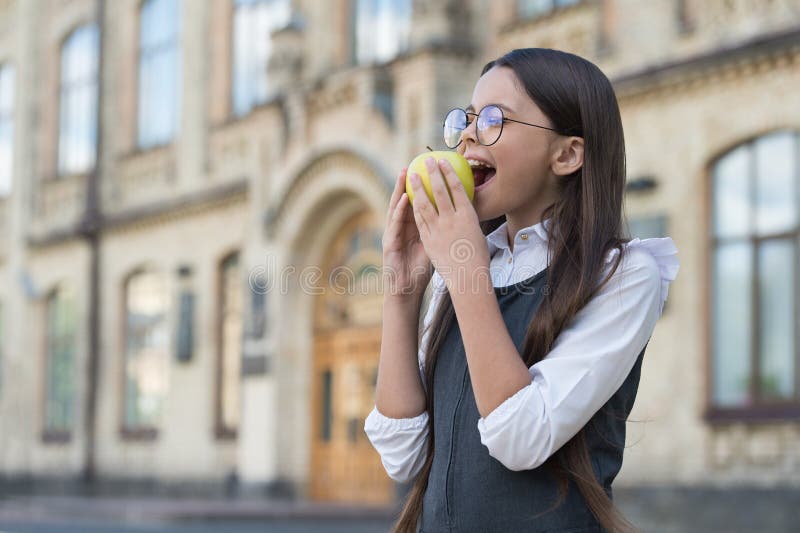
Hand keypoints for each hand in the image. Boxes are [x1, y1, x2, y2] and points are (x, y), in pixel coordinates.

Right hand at [382, 167, 433, 300]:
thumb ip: (440, 231)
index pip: (416, 203)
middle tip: (415, 163)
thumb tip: (462, 220)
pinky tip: (406, 198)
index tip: (428, 170)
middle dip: (409, 182)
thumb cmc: (421, 270)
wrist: (407, 290)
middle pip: (405, 200)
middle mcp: (401, 228)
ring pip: (397, 208)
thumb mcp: (434, 247)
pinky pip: (396, 223)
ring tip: (405, 173)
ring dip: (400, 189)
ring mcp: (393, 234)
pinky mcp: (389, 243)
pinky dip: (400, 210)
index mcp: (412, 228)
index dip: (420, 187)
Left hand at [408, 158, 488, 292]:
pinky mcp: (428, 239)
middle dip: (433, 173)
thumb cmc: (476, 256)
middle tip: (427, 160)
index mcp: (468, 216)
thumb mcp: (476, 232)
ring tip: (412, 175)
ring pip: (425, 203)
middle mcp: (452, 220)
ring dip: (418, 187)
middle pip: (440, 191)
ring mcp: (438, 230)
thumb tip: (463, 205)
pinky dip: (415, 207)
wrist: (466, 277)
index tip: (443, 162)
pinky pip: (420, 220)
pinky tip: (410, 199)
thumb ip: (467, 218)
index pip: (457, 189)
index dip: (449, 173)